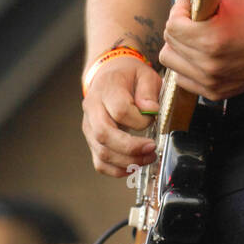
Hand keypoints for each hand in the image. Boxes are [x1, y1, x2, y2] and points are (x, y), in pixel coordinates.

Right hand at [81, 55, 162, 178]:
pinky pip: (99, 162)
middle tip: (152, 149)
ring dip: (127, 161)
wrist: (109, 75)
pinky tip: (133, 166)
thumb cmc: (128, 76)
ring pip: (101, 152)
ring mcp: (90, 126)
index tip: (153, 119)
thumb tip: (150, 111)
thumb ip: (148, 91)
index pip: (119, 110)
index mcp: (106, 89)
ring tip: (148, 158)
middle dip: (131, 148)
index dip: (140, 120)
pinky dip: (116, 170)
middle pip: (105, 134)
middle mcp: (93, 108)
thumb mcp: (144, 73)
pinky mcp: (92, 140)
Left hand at [159, 0, 243, 99]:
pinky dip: (188, 64)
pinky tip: (204, 51)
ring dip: (181, 46)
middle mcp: (210, 66)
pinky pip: (183, 79)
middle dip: (180, 25)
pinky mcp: (217, 92)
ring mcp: (213, 82)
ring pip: (172, 62)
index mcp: (212, 39)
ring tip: (199, 34)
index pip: (172, 26)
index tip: (193, 4)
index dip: (180, 9)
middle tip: (199, 17)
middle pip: (170, 43)